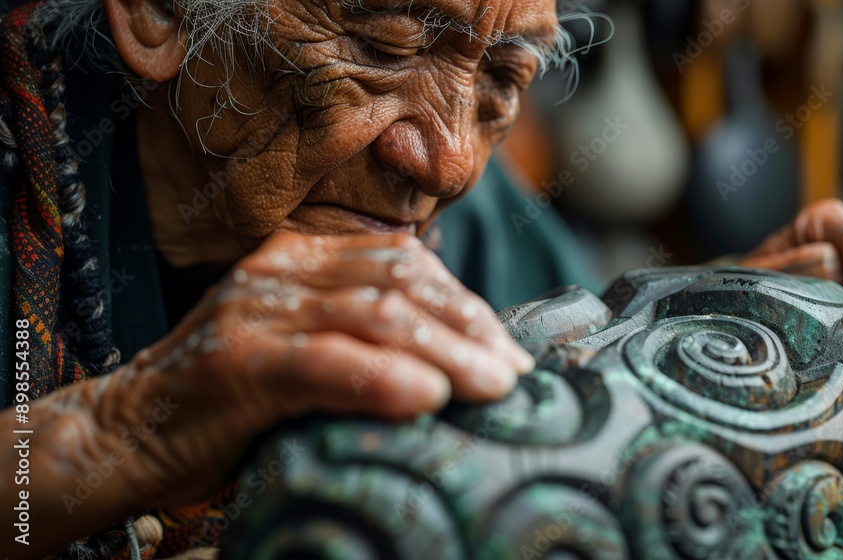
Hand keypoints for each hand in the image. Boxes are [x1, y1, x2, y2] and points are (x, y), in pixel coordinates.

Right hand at [98, 231, 534, 510]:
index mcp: (301, 258)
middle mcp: (282, 271)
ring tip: (495, 388)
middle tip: (513, 373)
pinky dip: (384, 379)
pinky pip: (327, 362)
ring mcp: (258, 311)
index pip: (404, 262)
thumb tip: (453, 358)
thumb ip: (360, 337)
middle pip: (400, 283)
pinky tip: (429, 397)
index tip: (506, 349)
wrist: (128, 430)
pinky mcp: (240, 361)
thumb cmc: (230, 400)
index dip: (464, 304)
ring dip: (447, 353)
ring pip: (376, 316)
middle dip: (469, 329)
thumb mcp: (303, 350)